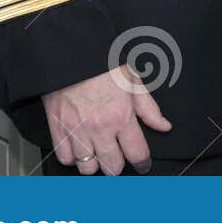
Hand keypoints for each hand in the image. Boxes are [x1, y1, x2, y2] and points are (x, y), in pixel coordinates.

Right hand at [42, 64, 171, 174]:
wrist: (72, 53)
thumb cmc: (104, 64)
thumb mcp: (134, 81)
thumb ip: (149, 108)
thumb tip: (164, 126)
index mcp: (122, 116)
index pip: (137, 153)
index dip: (143, 164)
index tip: (143, 166)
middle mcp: (100, 129)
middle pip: (112, 167)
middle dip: (118, 167)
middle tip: (119, 159)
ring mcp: (77, 131)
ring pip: (87, 169)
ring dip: (95, 165)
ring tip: (99, 155)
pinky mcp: (57, 129)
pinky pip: (65, 158)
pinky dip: (72, 158)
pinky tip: (79, 149)